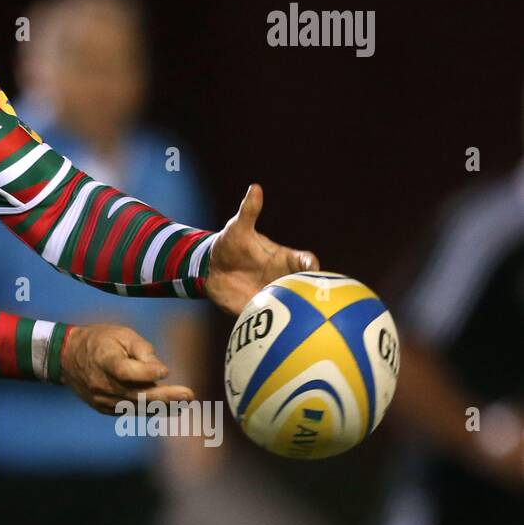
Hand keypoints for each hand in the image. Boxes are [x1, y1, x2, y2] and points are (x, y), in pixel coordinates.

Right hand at [60, 324, 194, 414]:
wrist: (68, 358)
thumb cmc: (101, 341)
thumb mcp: (121, 334)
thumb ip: (142, 350)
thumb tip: (162, 371)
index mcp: (103, 359)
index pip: (124, 370)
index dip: (145, 373)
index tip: (166, 371)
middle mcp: (101, 383)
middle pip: (135, 394)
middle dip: (165, 397)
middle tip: (189, 396)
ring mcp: (101, 400)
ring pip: (136, 406)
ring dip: (163, 407)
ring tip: (186, 402)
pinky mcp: (104, 409)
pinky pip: (131, 411)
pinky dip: (151, 410)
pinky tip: (171, 408)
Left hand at [206, 184, 318, 315]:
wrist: (211, 269)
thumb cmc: (230, 245)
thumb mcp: (237, 229)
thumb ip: (248, 211)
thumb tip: (255, 188)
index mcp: (284, 259)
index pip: (305, 262)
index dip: (311, 264)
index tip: (313, 266)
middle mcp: (283, 279)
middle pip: (305, 288)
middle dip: (311, 293)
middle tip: (312, 298)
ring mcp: (274, 296)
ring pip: (293, 308)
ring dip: (295, 313)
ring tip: (297, 320)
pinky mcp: (260, 310)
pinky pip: (272, 322)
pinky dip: (275, 328)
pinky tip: (278, 335)